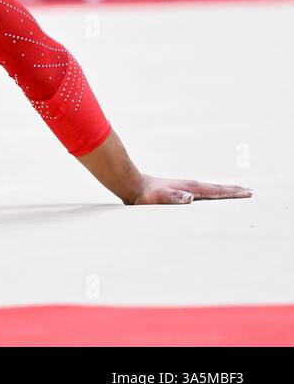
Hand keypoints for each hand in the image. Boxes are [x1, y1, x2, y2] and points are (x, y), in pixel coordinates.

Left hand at [125, 174, 251, 205]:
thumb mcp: (159, 198)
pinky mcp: (180, 190)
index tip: (248, 193)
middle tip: (250, 192)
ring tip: (236, 192)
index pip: (216, 191)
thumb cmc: (146, 195)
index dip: (232, 193)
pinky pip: (202, 192)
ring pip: (210, 189)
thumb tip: (191, 198)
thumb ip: (174, 198)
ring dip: (224, 191)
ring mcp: (186, 186)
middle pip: (217, 188)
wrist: (133, 184)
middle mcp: (191, 186)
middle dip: (233, 190)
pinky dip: (212, 193)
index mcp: (191, 188)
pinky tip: (211, 197)